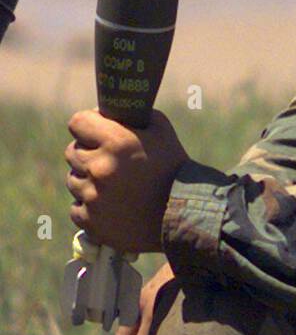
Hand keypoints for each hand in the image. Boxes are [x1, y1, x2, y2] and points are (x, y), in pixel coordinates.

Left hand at [65, 108, 188, 253]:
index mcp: (117, 142)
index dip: (88, 126)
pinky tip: (112, 207)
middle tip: (110, 162)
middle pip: (72, 152)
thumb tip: (103, 113)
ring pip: (73, 181)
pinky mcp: (90, 221)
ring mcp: (93, 197)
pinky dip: (90, 208)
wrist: (185, 216)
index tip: (97, 132)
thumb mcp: (161, 131)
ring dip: (88, 181)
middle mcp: (100, 168)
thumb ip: (131, 116)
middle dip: (88, 154)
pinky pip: (77, 208)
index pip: (78, 122)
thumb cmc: (174, 169)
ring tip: (115, 188)